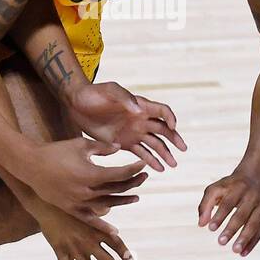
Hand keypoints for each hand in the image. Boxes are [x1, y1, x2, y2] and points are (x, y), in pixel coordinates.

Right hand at [27, 137, 147, 217]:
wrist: (30, 165)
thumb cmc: (56, 151)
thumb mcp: (80, 145)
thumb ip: (102, 147)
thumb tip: (118, 148)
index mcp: (90, 173)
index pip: (119, 174)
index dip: (133, 169)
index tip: (142, 164)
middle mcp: (86, 191)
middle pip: (116, 189)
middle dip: (132, 182)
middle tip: (144, 176)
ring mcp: (78, 202)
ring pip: (106, 204)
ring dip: (122, 201)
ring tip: (136, 197)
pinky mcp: (70, 208)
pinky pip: (89, 219)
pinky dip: (101, 225)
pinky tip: (114, 231)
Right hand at [36, 204, 133, 259]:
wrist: (46, 205)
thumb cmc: (69, 207)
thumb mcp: (87, 211)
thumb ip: (102, 222)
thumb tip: (116, 231)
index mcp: (97, 229)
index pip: (115, 242)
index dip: (124, 252)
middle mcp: (88, 240)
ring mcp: (74, 247)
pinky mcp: (60, 250)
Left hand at [67, 81, 186, 171]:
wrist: (76, 104)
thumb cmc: (94, 93)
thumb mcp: (109, 90)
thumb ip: (124, 97)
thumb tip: (139, 110)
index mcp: (140, 105)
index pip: (162, 111)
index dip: (170, 118)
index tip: (173, 128)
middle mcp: (140, 119)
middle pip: (163, 130)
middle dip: (174, 140)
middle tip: (182, 149)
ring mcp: (133, 132)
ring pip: (154, 144)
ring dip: (165, 154)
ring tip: (172, 165)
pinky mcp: (124, 142)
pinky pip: (141, 152)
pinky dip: (150, 160)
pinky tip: (158, 169)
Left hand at [197, 170, 259, 256]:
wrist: (254, 178)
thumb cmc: (229, 187)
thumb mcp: (215, 189)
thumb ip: (205, 205)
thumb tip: (201, 224)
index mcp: (236, 188)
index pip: (228, 203)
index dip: (220, 216)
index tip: (211, 229)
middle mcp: (250, 196)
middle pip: (242, 215)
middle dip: (232, 229)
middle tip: (221, 242)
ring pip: (254, 224)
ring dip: (245, 238)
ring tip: (234, 250)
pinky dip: (252, 242)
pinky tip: (243, 253)